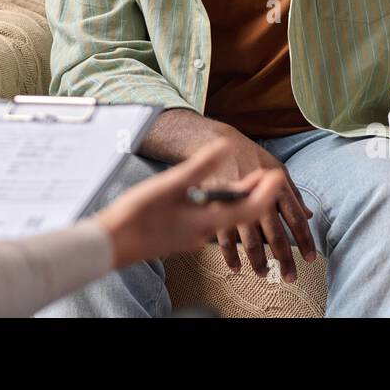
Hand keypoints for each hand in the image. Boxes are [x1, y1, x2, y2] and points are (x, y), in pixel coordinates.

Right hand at [95, 138, 286, 269]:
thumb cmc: (138, 215)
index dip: (266, 192)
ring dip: (238, 201)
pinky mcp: (182, 237)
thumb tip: (224, 147)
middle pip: (240, 213)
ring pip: (226, 219)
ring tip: (247, 183)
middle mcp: (204, 232)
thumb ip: (200, 166)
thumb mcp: (170, 185)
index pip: (250, 209)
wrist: (112, 242)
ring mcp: (193, 237)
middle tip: (268, 176)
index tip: (276, 176)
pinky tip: (212, 198)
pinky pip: (211, 222)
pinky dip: (220, 208)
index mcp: (207, 221)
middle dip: (256, 194)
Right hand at [203, 127, 318, 282]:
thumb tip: (308, 215)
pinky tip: (236, 267)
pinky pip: (225, 237)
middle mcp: (260, 196)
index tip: (310, 259)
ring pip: (250, 240)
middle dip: (284, 258)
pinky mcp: (217, 207)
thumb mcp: (276, 167)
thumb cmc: (250, 156)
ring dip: (258, 261)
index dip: (304, 240)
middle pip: (275, 234)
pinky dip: (230, 255)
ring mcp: (238, 203)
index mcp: (276, 186)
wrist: (216, 142)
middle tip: (290, 276)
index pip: (295, 218)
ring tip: (264, 274)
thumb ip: (292, 193)